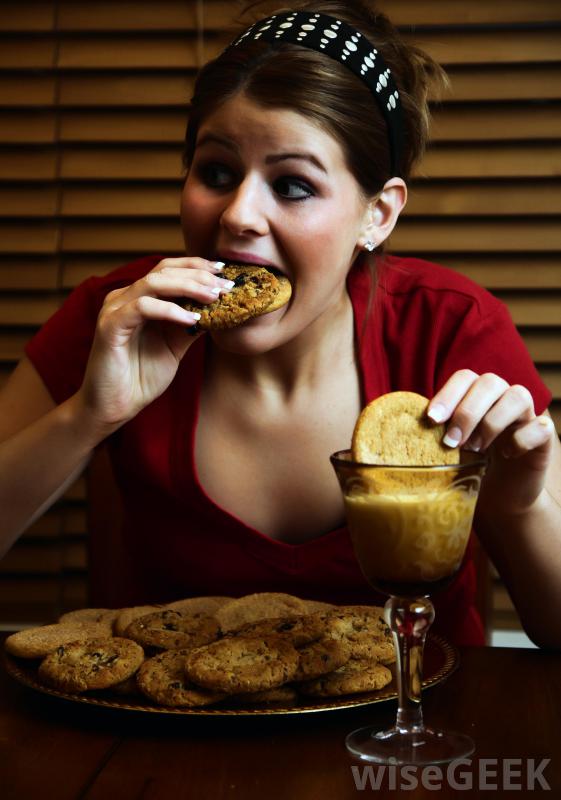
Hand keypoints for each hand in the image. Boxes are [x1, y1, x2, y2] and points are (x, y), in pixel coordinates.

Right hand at [75, 257, 232, 432]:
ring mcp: (115, 309)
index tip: (225, 272)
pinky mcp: (110, 325)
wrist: (115, 406)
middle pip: (164, 270)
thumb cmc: (141, 377)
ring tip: (213, 298)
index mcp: (139, 298)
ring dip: (188, 287)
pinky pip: (142, 307)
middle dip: (199, 275)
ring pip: (153, 283)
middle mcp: (125, 297)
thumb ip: (191, 324)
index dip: (197, 266)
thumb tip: (220, 308)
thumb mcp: (175, 346)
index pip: (169, 270)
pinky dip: (169, 310)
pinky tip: (190, 319)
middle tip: (225, 285)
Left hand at [428, 370, 555, 513]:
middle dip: (467, 412)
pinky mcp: (544, 437)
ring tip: (476, 450)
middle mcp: (502, 397)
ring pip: (518, 396)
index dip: (448, 394)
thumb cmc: (469, 466)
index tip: (431, 420)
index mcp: (476, 395)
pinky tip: (506, 455)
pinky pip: (540, 426)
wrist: (499, 497)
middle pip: (490, 382)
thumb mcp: (446, 449)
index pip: (464, 378)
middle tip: (452, 443)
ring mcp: (525, 415)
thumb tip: (401, 430)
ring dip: (492, 422)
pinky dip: (521, 439)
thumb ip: (431, 434)